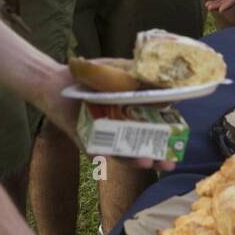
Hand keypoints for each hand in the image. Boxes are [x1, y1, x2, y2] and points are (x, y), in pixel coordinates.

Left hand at [32, 59, 175, 173]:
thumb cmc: (89, 76)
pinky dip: (98, 153)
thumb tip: (165, 78)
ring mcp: (100, 136)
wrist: (56, 80)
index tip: (178, 145)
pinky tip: (106, 155)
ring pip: (119, 153)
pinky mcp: (81, 139)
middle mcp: (117, 129)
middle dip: (155, 157)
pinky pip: (91, 149)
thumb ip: (138, 75)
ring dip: (132, 159)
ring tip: (146, 162)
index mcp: (128, 115)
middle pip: (139, 147)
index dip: (165, 139)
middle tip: (168, 164)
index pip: (151, 130)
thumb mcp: (117, 70)